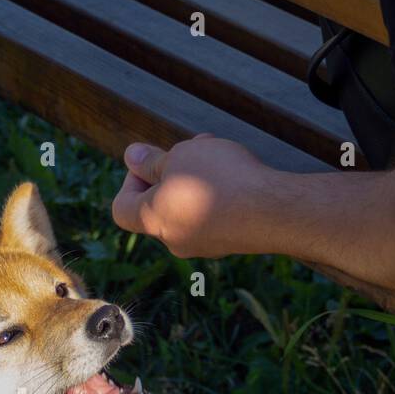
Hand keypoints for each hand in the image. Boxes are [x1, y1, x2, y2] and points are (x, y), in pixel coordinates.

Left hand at [110, 135, 272, 257]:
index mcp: (152, 221)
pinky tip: (237, 171)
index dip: (130, 181)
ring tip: (216, 150)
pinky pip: (214, 215)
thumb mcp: (179, 156)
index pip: (122, 208)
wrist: (272, 210)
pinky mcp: (230, 243)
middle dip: (171, 171)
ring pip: (189, 206)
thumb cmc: (220, 179)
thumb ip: (151, 161)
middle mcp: (174, 240)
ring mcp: (204, 245)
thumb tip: (132, 157)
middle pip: (159, 204)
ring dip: (197, 176)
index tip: (152, 162)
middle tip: (191, 148)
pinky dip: (218, 192)